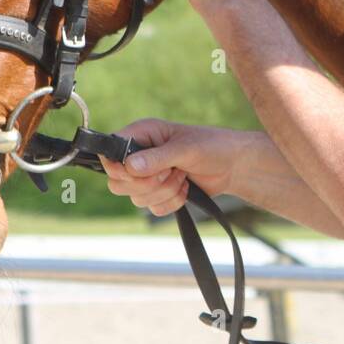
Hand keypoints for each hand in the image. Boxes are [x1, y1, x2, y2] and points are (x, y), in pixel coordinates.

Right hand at [101, 119, 244, 215]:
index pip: (110, 153)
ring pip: (136, 198)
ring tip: (182, 176)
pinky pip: (153, 208)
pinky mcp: (159, 194)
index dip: (118, 167)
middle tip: (170, 171)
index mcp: (141, 135)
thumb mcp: (186, 148)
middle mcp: (140, 156)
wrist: (233, 166)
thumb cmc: (212, 146)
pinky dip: (171, 202)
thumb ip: (158, 158)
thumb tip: (130, 167)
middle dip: (146, 183)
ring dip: (164, 192)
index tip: (136, 172)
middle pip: (117, 182)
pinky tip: (185, 188)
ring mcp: (148, 177)